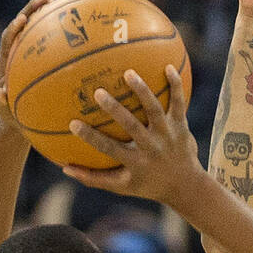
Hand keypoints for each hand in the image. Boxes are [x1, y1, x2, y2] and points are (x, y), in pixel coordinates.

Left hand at [0, 0, 70, 130]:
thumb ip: (0, 104)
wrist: (20, 116)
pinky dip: (65, 25)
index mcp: (6, 61)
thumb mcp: (7, 114)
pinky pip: (55, 36)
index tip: (23, 20)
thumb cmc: (14, 117)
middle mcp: (17, 50)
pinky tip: (83, 16)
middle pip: (25, 22)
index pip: (8, 39)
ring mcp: (31, 49)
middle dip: (34, 7)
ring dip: (52, 8)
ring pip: (40, 24)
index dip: (15, 29)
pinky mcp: (43, 52)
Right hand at [63, 65, 201, 205]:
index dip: (91, 137)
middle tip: (98, 92)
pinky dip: (176, 85)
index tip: (73, 123)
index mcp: (136, 162)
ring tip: (128, 73)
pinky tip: (167, 65)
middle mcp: (152, 148)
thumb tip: (64, 168)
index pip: (109, 149)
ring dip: (142, 91)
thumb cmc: (148, 185)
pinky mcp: (181, 125)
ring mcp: (168, 135)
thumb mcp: (122, 186)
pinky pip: (179, 102)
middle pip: (132, 126)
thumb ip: (94, 178)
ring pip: (154, 110)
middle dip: (115, 110)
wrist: (187, 186)